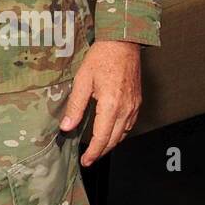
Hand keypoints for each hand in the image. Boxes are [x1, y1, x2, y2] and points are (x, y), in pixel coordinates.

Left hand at [60, 40, 141, 166]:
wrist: (123, 43)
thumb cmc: (102, 58)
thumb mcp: (82, 80)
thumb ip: (75, 106)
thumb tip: (67, 126)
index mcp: (111, 105)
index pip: (101, 137)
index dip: (93, 152)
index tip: (85, 161)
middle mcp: (126, 109)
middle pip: (114, 140)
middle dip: (101, 152)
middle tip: (89, 159)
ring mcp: (134, 106)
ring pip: (123, 134)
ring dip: (110, 144)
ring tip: (97, 148)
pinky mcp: (137, 102)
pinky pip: (129, 125)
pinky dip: (119, 133)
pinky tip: (111, 132)